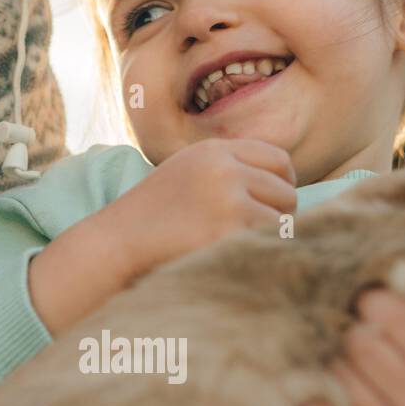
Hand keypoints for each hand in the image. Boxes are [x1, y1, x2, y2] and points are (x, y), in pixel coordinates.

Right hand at [103, 138, 296, 280]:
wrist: (116, 242)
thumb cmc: (153, 215)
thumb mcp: (188, 173)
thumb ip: (230, 169)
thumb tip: (288, 187)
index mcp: (213, 151)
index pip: (278, 160)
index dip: (280, 184)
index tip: (269, 204)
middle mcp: (224, 168)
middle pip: (286, 191)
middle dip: (275, 214)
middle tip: (248, 232)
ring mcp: (227, 198)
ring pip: (283, 219)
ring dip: (267, 236)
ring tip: (235, 243)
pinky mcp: (229, 230)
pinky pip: (270, 242)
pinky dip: (257, 252)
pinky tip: (229, 254)